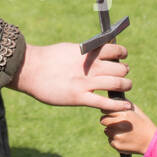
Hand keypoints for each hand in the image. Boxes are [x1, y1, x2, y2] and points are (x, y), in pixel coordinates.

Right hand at [11, 41, 130, 107]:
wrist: (30, 69)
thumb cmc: (47, 58)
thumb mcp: (69, 49)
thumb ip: (84, 52)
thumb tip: (96, 51)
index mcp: (87, 53)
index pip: (115, 50)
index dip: (122, 53)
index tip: (122, 56)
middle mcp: (89, 67)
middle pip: (119, 69)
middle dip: (124, 72)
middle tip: (122, 75)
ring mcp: (85, 83)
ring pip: (117, 84)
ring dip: (125, 86)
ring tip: (125, 87)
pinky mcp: (79, 98)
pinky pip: (104, 103)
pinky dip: (118, 105)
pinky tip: (127, 106)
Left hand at [100, 102, 156, 155]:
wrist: (151, 142)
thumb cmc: (144, 124)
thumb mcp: (137, 111)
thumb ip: (125, 104)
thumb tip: (114, 99)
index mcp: (124, 115)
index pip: (106, 110)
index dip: (108, 111)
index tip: (111, 113)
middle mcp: (119, 125)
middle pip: (103, 120)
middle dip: (107, 120)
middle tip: (115, 122)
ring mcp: (117, 136)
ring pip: (106, 130)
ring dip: (112, 130)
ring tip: (123, 131)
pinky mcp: (116, 145)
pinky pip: (110, 140)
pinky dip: (115, 139)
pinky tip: (125, 138)